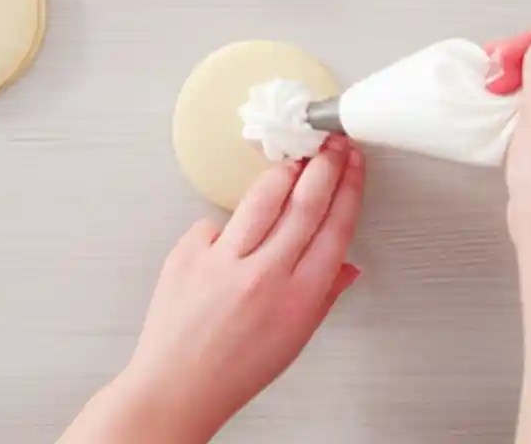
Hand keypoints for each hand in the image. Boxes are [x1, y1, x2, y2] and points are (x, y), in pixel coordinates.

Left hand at [60, 137, 365, 443]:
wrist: (177, 386)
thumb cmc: (234, 371)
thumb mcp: (295, 339)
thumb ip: (323, 295)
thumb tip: (345, 266)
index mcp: (299, 297)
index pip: (335, 228)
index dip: (349, 189)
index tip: (354, 167)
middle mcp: (263, 275)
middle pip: (305, 203)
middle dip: (325, 165)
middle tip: (332, 144)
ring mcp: (223, 261)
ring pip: (263, 197)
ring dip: (285, 171)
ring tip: (296, 158)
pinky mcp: (188, 253)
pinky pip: (217, 221)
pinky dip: (231, 221)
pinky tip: (236, 227)